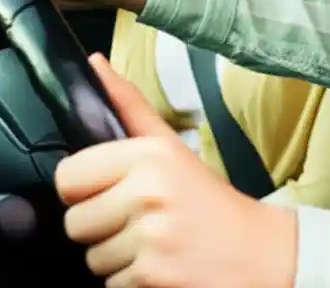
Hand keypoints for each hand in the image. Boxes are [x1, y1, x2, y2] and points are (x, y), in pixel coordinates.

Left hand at [55, 54, 297, 287]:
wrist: (262, 253)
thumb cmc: (211, 204)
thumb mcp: (172, 150)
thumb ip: (128, 107)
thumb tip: (94, 65)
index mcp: (149, 155)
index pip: (67, 178)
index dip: (88, 191)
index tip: (119, 194)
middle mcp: (148, 192)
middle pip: (74, 223)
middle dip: (103, 229)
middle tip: (144, 223)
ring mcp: (150, 238)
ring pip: (91, 258)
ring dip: (119, 259)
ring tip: (156, 246)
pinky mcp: (152, 277)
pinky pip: (110, 284)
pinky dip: (133, 282)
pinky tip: (163, 267)